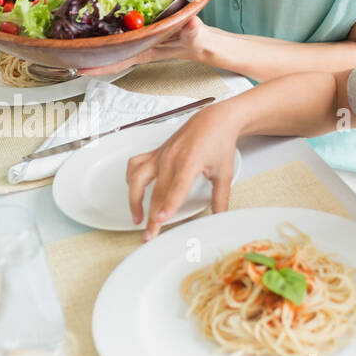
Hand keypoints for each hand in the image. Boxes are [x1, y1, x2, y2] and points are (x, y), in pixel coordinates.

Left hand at [84, 15, 210, 77]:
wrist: (209, 41)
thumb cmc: (203, 43)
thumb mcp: (198, 37)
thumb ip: (194, 32)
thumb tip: (190, 25)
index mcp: (149, 49)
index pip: (119, 60)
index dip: (100, 65)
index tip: (79, 68)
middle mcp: (142, 44)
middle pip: (111, 51)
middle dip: (90, 51)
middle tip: (66, 47)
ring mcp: (144, 36)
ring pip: (117, 40)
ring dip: (100, 37)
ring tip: (76, 32)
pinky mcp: (150, 26)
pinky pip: (128, 25)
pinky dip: (116, 21)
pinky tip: (104, 13)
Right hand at [125, 102, 237, 239]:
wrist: (214, 119)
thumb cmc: (219, 143)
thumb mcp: (225, 173)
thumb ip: (221, 198)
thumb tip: (219, 218)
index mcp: (190, 161)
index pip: (176, 188)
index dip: (167, 205)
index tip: (160, 220)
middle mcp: (171, 157)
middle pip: (157, 192)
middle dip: (151, 216)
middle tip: (150, 236)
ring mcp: (160, 154)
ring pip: (138, 179)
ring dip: (134, 200)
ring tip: (137, 218)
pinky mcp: (155, 152)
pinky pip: (135, 165)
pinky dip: (130, 178)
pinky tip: (133, 190)